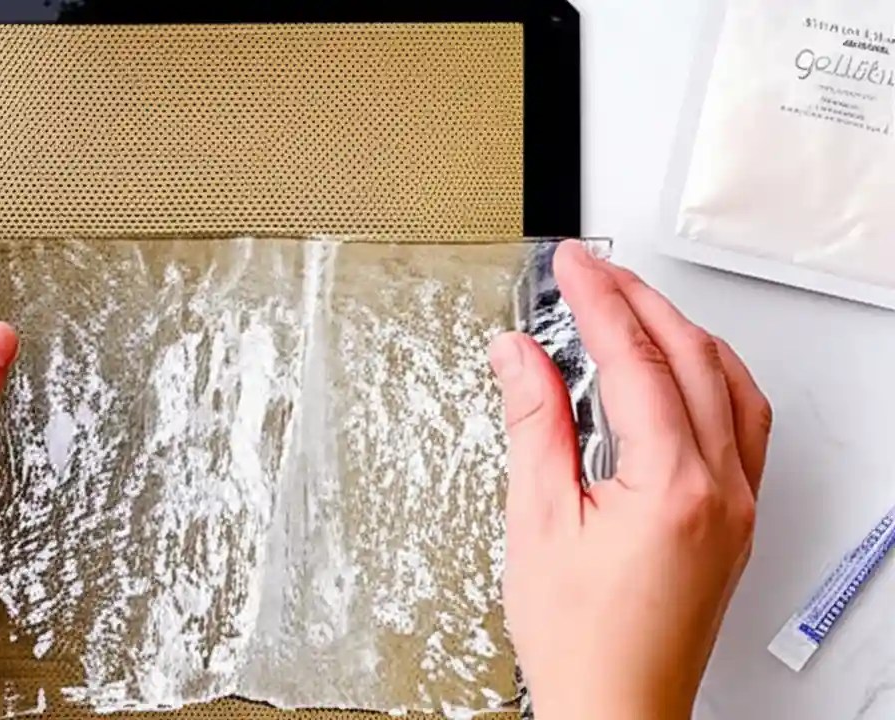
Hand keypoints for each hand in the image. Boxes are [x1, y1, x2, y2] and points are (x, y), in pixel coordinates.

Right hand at [490, 242, 771, 719]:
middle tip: (593, 269)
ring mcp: (739, 505)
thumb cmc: (580, 640)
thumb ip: (534, 425)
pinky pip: (743, 423)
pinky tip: (682, 370)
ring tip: (633, 302)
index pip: (637, 362)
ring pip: (729, 384)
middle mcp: (722, 490)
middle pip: (691, 358)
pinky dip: (711, 377)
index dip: (600, 301)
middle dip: (640, 300)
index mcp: (673, 487)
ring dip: (682, 332)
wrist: (617, 708)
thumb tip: (520, 355)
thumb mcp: (538, 522)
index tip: (574, 264)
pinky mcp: (736, 520)